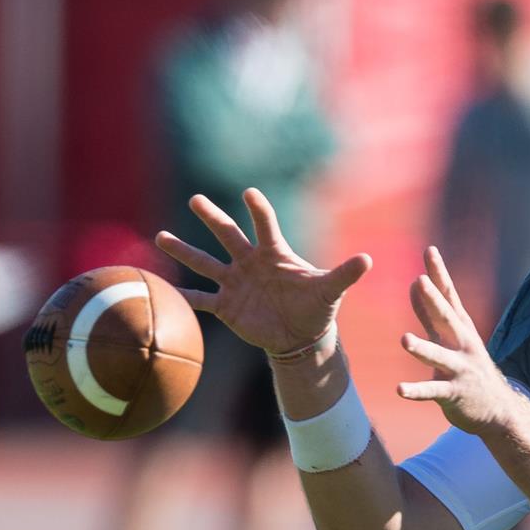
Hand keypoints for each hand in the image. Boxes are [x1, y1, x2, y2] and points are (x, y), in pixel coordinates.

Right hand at [158, 189, 371, 357]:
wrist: (301, 336)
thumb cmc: (317, 308)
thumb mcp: (330, 291)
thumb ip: (344, 274)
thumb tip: (368, 260)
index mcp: (275, 254)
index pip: (265, 226)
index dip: (260, 211)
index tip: (250, 193)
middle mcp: (250, 263)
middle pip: (228, 235)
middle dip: (213, 218)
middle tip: (196, 199)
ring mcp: (235, 283)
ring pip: (205, 262)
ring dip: (184, 250)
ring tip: (161, 236)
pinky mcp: (226, 306)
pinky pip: (201, 298)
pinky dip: (183, 296)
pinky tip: (162, 288)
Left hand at [398, 247, 527, 436]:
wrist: (498, 409)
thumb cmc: (468, 367)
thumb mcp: (450, 337)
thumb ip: (429, 312)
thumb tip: (414, 282)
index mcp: (460, 328)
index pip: (449, 296)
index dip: (439, 274)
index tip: (429, 250)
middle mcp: (463, 345)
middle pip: (447, 319)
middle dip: (434, 301)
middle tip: (420, 281)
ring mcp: (460, 369)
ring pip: (439, 357)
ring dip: (422, 348)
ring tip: (404, 340)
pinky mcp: (454, 393)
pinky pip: (433, 392)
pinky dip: (416, 391)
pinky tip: (399, 390)